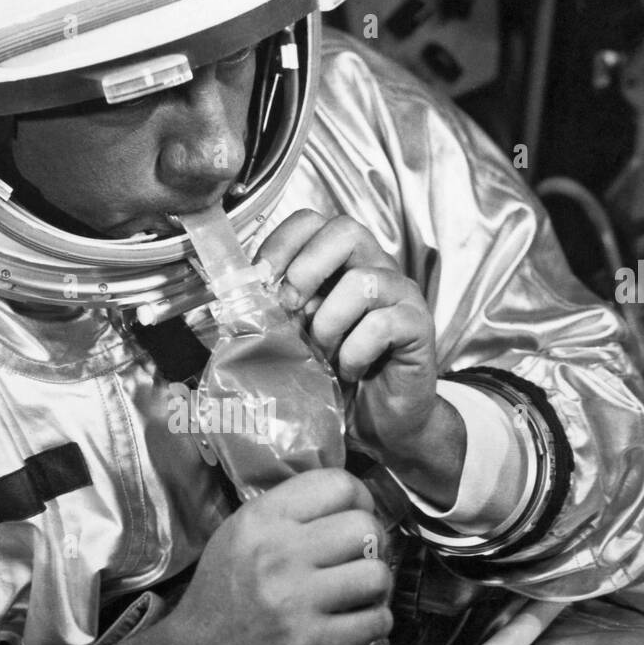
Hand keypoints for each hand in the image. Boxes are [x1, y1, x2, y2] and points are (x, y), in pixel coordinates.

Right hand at [162, 468, 392, 644]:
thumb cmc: (224, 594)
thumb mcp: (239, 536)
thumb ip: (289, 513)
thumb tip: (353, 501)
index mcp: (261, 520)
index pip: (339, 484)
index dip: (359, 500)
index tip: (353, 519)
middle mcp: (278, 555)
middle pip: (365, 527)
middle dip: (372, 545)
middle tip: (357, 561)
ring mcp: (297, 602)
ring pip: (378, 575)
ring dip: (374, 588)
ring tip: (357, 595)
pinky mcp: (314, 644)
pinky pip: (377, 620)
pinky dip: (373, 623)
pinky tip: (353, 624)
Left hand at [255, 211, 465, 506]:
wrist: (379, 423)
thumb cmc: (335, 380)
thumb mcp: (290, 345)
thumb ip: (266, 320)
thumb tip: (224, 309)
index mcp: (340, 264)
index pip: (312, 221)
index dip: (281, 244)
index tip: (262, 281)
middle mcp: (374, 268)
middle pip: (346, 230)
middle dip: (307, 268)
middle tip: (291, 309)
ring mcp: (400, 295)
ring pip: (364, 280)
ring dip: (330, 322)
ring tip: (325, 353)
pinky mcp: (418, 326)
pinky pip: (383, 323)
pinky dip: (356, 351)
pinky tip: (350, 370)